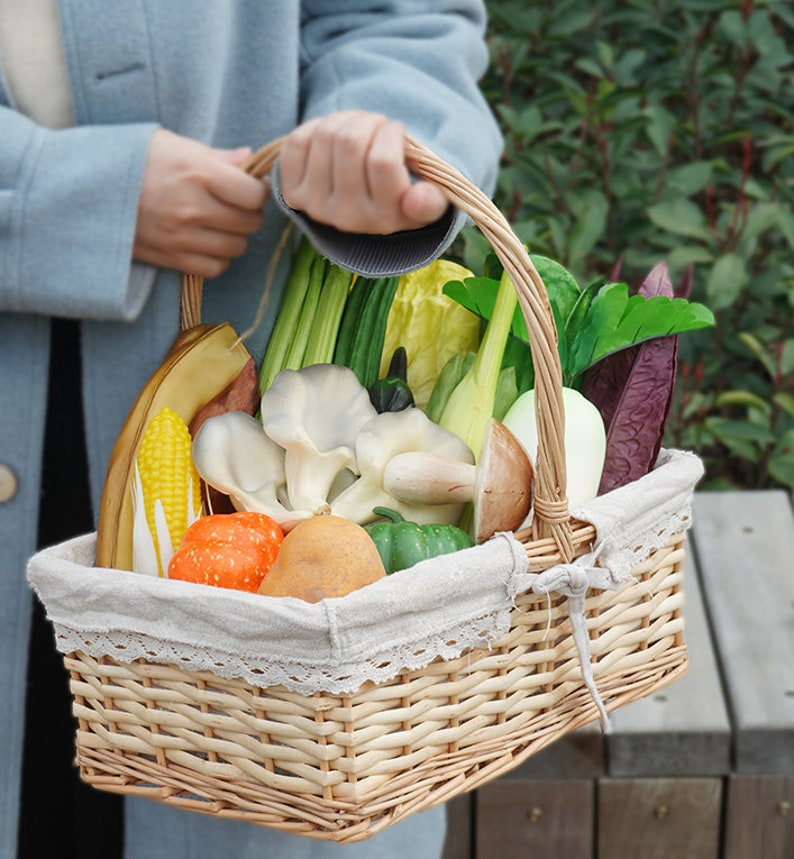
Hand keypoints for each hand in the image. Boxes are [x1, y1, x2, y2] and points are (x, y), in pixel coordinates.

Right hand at [134, 129, 268, 277]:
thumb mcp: (172, 144)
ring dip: (235, 236)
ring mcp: (182, 237)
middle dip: (249, 213)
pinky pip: (214, 268)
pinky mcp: (170, 259)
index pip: (254, 195)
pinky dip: (217, 257)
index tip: (251, 187)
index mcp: (197, 173)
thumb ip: (215, 155)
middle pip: (249, 223)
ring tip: (220, 223)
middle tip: (236, 205)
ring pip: (236, 247)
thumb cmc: (131, 159)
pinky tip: (207, 242)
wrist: (84, 188)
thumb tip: (248, 158)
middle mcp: (193, 208)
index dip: (258, 191)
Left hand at [279, 110, 447, 234]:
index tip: (396, 131)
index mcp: (384, 219)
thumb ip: (431, 202)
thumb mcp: (426, 204)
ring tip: (358, 125)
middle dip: (368, 120)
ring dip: (345, 118)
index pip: (382, 162)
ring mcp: (316, 207)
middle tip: (377, 123)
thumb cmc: (401, 199)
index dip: (391, 133)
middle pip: (350, 143)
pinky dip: (316, 126)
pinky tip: (333, 133)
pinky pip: (298, 141)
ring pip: (326, 136)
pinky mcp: (293, 194)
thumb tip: (417, 199)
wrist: (362, 215)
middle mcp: (348, 218)